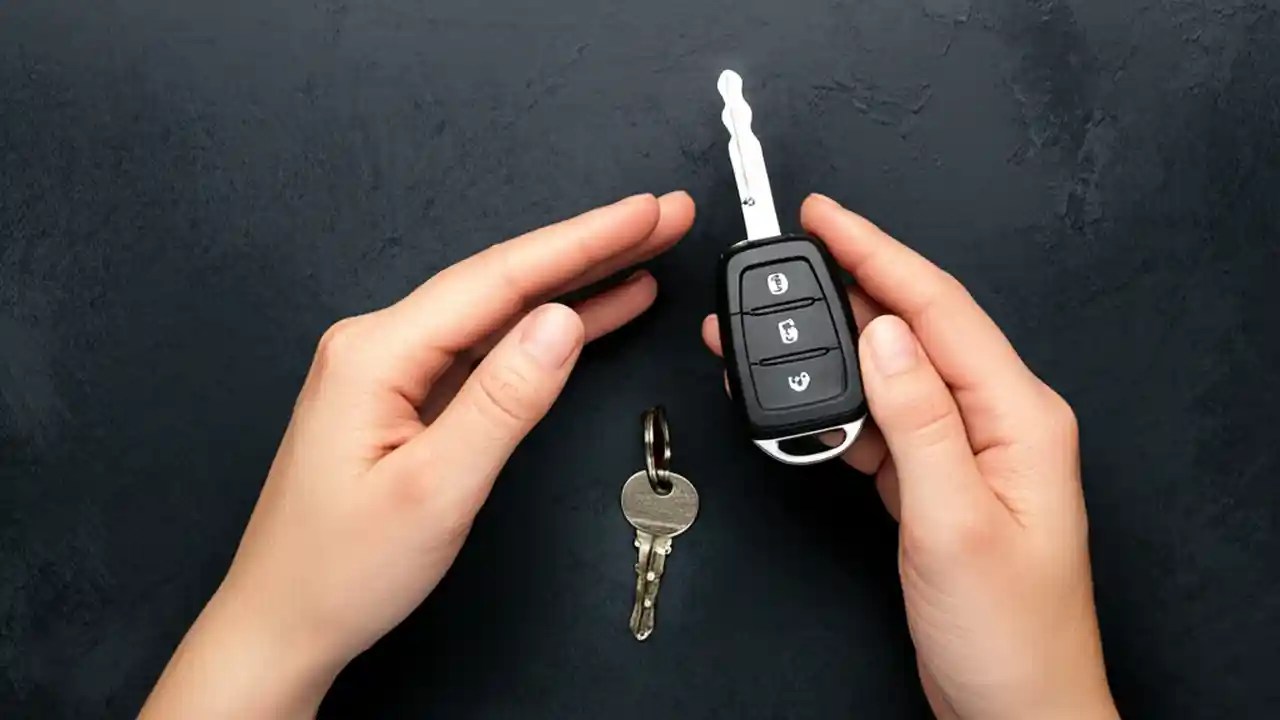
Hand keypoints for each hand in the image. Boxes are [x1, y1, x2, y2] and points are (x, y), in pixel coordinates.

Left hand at [141, 192, 695, 718]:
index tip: (645, 214)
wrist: (283, 623)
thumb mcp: (437, 489)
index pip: (500, 278)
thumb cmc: (343, 570)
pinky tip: (591, 314)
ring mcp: (392, 370)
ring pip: (500, 311)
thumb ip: (503, 400)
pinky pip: (487, 348)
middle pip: (503, 280)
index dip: (583, 241)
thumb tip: (561, 322)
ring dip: (576, 282)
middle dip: (591, 247)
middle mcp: (379, 345)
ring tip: (644, 254)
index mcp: (377, 353)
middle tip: (664, 218)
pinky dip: (545, 330)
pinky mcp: (406, 397)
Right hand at [703, 195, 1117, 719]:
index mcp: (1020, 416)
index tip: (824, 216)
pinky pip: (882, 423)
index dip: (877, 252)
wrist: (1017, 712)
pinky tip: (802, 404)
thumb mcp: (954, 521)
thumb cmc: (1009, 635)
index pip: (938, 308)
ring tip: (772, 329)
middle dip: (847, 285)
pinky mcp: (937, 484)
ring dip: (832, 350)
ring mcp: (966, 453)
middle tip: (788, 256)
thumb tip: (882, 331)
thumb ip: (918, 418)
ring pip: (890, 374)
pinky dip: (836, 409)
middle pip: (913, 328)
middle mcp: (997, 423)